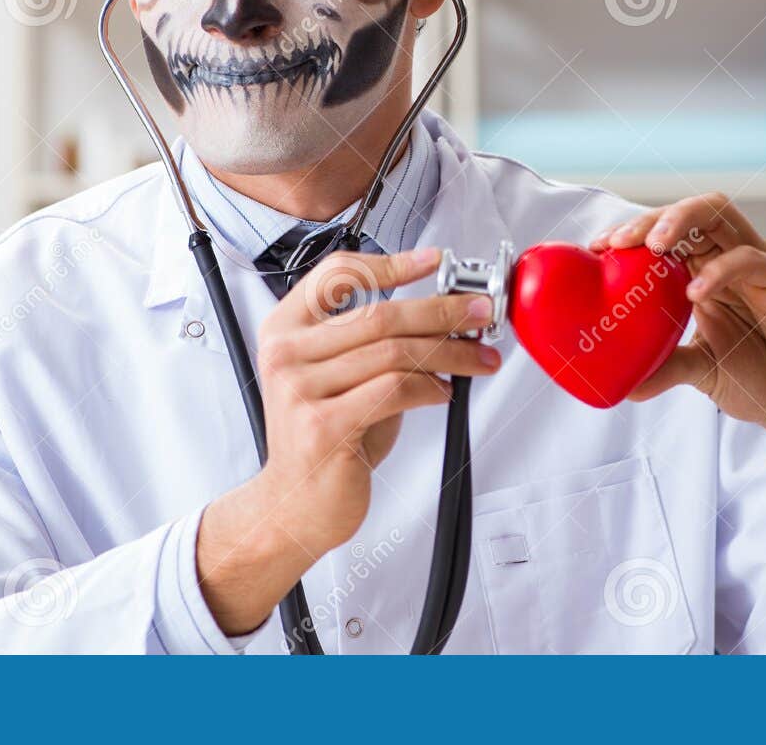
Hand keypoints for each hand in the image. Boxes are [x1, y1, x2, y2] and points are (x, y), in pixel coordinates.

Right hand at [196, 247, 498, 634]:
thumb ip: (374, 342)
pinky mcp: (323, 426)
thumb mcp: (341, 375)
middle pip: (380, 314)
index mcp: (285, 329)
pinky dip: (431, 387)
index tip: (434, 261)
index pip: (337, 274)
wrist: (295, 503)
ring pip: (395, 352)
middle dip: (442, 310)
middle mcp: (286, 354)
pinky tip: (446, 391)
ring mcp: (300, 390)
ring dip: (451, 352)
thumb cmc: (325, 436)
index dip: (391, 264)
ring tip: (480, 357)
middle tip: (480, 310)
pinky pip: (394, 390)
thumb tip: (443, 316)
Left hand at [592, 193, 765, 513]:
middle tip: (619, 243)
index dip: (633, 231)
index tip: (598, 247)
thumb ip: (661, 367)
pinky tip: (695, 292)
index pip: (669, 231)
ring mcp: (760, 264)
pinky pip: (750, 259)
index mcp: (709, 270)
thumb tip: (621, 383)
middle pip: (692, 212)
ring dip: (680, 221)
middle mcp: (732, 259)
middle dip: (651, 218)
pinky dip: (719, 271)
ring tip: (652, 246)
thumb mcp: (699, 369)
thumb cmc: (758, 378)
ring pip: (720, 215)